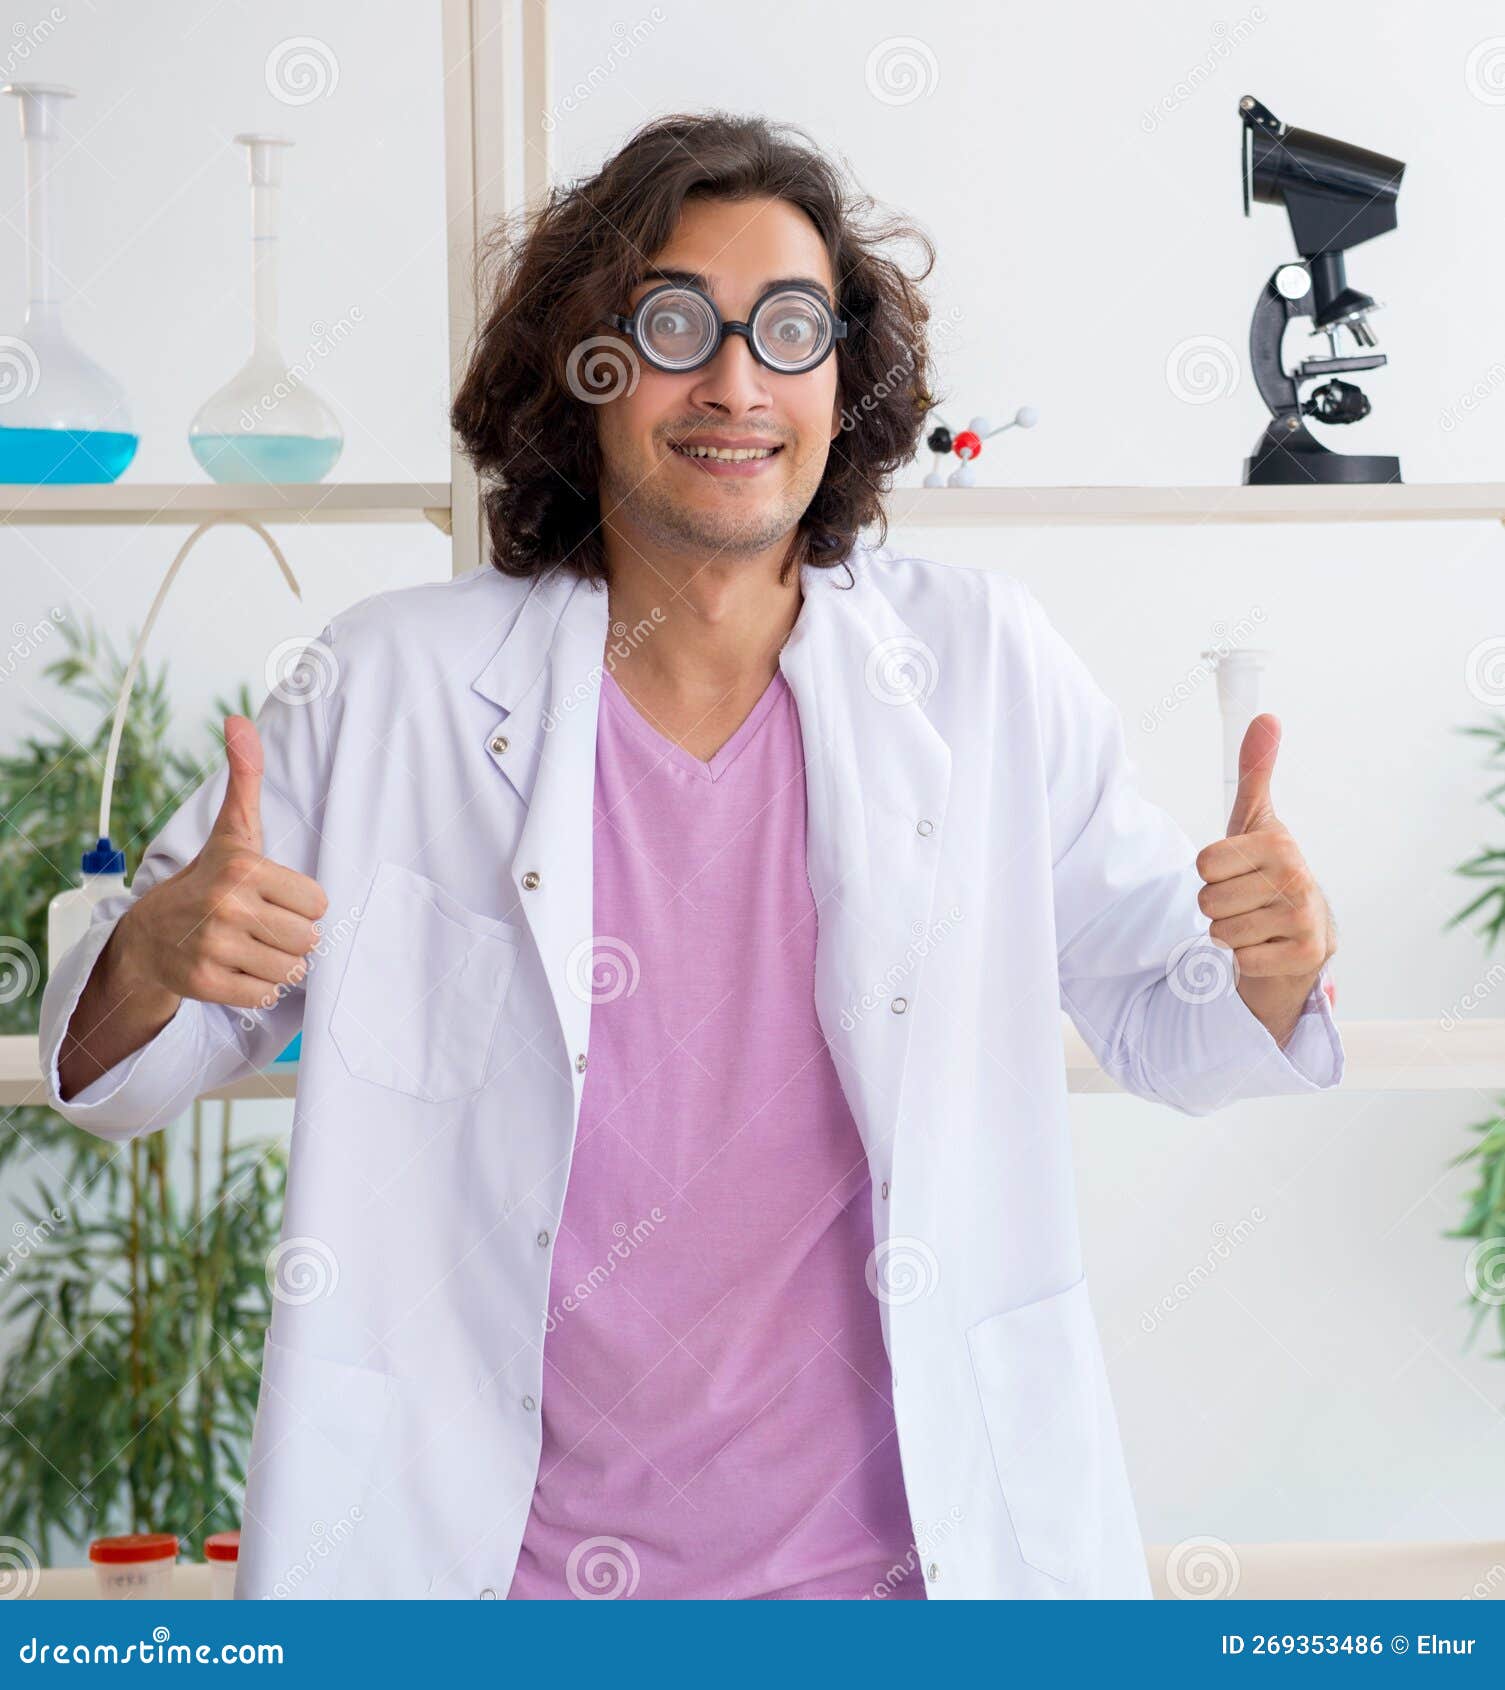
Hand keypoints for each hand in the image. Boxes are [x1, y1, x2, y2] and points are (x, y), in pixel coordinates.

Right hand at [116, 715, 328, 1013]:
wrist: (147, 936)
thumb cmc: (206, 878)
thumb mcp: (232, 829)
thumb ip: (245, 776)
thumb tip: (238, 719)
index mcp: (243, 866)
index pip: (320, 903)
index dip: (301, 904)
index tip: (272, 897)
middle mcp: (228, 905)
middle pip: (309, 938)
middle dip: (291, 936)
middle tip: (260, 926)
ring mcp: (214, 947)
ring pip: (291, 970)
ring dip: (277, 964)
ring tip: (249, 947)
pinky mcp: (205, 984)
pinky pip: (265, 996)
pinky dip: (257, 989)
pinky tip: (235, 969)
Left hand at [1194, 713, 1335, 1045]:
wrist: (1301, 934)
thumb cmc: (1266, 872)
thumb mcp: (1254, 821)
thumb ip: (1255, 772)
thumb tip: (1266, 716)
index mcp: (1278, 844)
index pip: (1203, 864)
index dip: (1210, 873)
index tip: (1235, 871)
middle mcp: (1296, 878)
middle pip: (1208, 900)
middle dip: (1218, 906)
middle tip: (1245, 901)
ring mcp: (1303, 919)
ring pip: (1221, 931)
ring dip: (1231, 933)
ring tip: (1255, 922)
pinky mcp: (1305, 956)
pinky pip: (1242, 961)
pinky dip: (1247, 959)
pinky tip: (1267, 946)